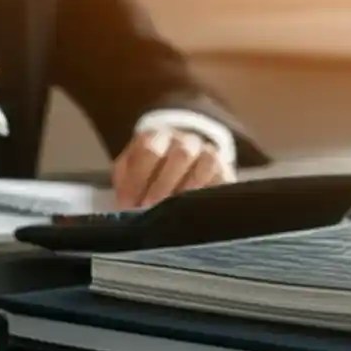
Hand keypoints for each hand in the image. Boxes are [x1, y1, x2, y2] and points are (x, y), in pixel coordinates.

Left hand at [112, 128, 233, 208]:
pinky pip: (223, 179)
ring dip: (189, 190)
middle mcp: (185, 140)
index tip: (130, 204)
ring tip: (175, 215)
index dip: (138, 178)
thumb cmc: (148, 171)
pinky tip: (195, 212)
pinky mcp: (225, 171)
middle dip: (164, 185)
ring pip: (207, 163)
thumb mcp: (130, 172)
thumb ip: (126, 185)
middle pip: (181, 154)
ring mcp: (208, 153)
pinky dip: (209, 195)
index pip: (150, 149)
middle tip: (152, 210)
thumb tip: (126, 207)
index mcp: (157, 136)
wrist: (179, 162)